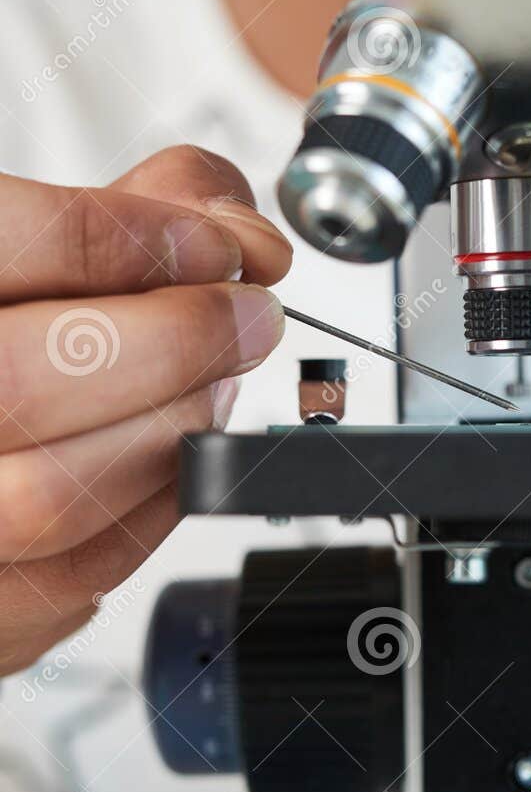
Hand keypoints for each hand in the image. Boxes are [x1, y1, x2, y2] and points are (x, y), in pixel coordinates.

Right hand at [0, 145, 290, 676]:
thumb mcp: (22, 249)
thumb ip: (123, 212)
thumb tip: (235, 227)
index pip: (14, 247)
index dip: (141, 239)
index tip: (222, 247)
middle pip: (31, 379)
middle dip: (176, 341)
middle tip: (246, 320)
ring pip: (56, 496)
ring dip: (172, 432)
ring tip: (210, 388)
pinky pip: (76, 578)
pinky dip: (151, 510)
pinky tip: (170, 459)